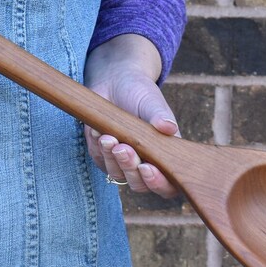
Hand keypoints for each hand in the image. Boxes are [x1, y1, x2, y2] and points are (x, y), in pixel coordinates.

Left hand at [83, 34, 180, 197]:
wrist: (115, 82)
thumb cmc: (140, 93)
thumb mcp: (152, 102)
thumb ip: (160, 116)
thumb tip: (169, 127)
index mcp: (166, 155)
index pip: (167, 185)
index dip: (158, 183)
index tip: (146, 168)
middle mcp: (145, 163)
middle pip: (139, 184)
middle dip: (129, 167)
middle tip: (123, 147)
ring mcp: (122, 161)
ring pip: (117, 174)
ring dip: (111, 158)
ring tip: (107, 137)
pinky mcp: (103, 155)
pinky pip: (99, 160)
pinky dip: (97, 147)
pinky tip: (96, 130)